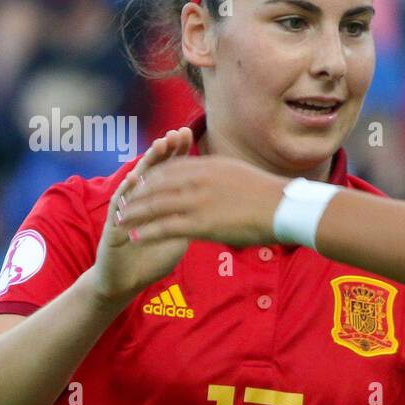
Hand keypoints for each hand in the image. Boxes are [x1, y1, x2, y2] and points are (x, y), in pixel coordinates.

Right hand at [89, 129, 192, 304]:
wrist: (126, 281)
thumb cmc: (154, 258)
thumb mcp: (180, 235)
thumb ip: (194, 218)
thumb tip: (215, 204)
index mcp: (158, 201)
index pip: (169, 170)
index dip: (178, 152)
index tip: (190, 133)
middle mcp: (140, 200)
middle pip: (154, 169)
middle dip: (165, 151)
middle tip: (177, 132)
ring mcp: (125, 211)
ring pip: (137, 182)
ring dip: (148, 164)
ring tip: (160, 146)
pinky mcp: (112, 226)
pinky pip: (120, 206)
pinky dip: (127, 191)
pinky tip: (134, 178)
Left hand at [116, 149, 287, 248]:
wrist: (284, 208)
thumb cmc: (270, 195)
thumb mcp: (240, 174)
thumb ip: (222, 175)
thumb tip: (217, 177)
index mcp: (207, 166)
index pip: (170, 169)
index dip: (151, 179)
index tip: (139, 186)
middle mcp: (197, 180)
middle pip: (156, 186)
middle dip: (136, 196)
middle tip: (121, 204)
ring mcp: (197, 201)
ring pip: (155, 206)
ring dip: (134, 214)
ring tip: (120, 222)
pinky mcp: (200, 223)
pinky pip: (165, 227)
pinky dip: (147, 232)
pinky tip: (136, 238)